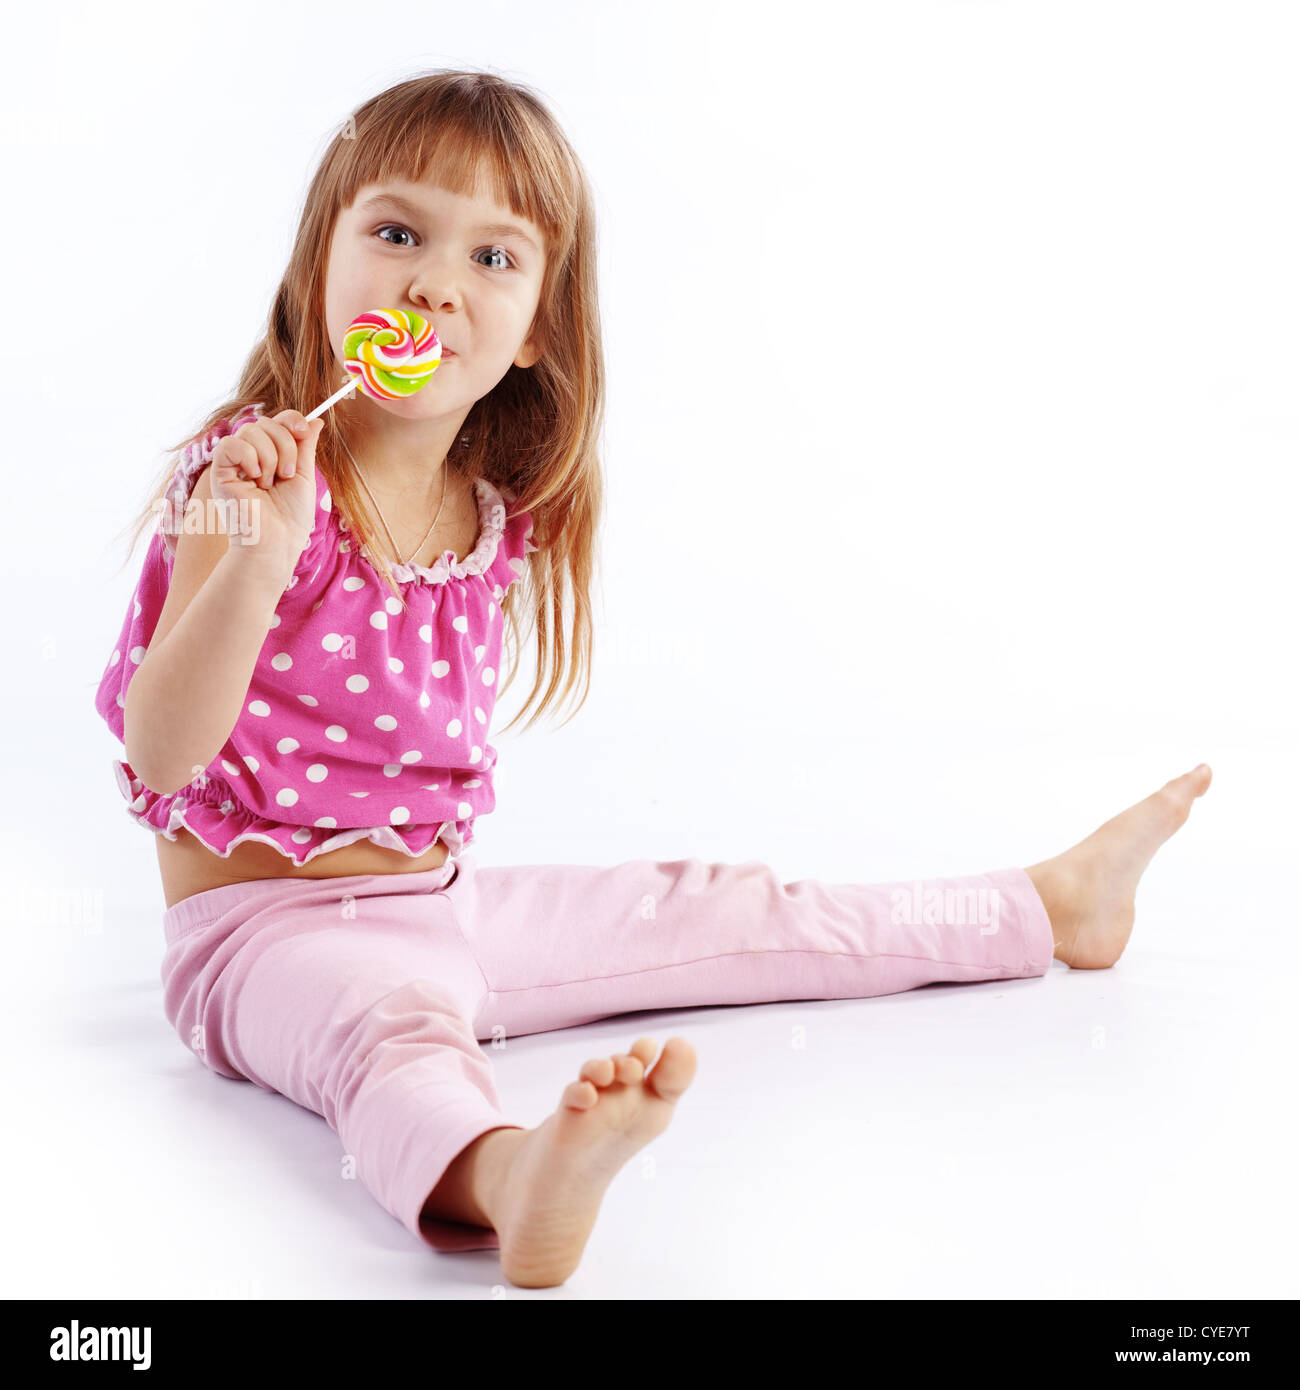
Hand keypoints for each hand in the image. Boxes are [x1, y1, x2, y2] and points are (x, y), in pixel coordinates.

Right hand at [210, 409, 322, 570]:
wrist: (276, 543)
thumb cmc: (291, 517)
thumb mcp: (303, 476)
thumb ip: (305, 446)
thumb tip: (316, 419)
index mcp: (271, 455)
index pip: (277, 421)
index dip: (290, 419)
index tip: (303, 430)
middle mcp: (250, 456)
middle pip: (265, 422)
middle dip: (285, 445)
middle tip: (286, 475)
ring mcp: (234, 463)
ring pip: (250, 430)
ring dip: (270, 457)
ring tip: (270, 485)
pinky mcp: (220, 472)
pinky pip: (230, 444)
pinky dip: (248, 457)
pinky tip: (254, 479)